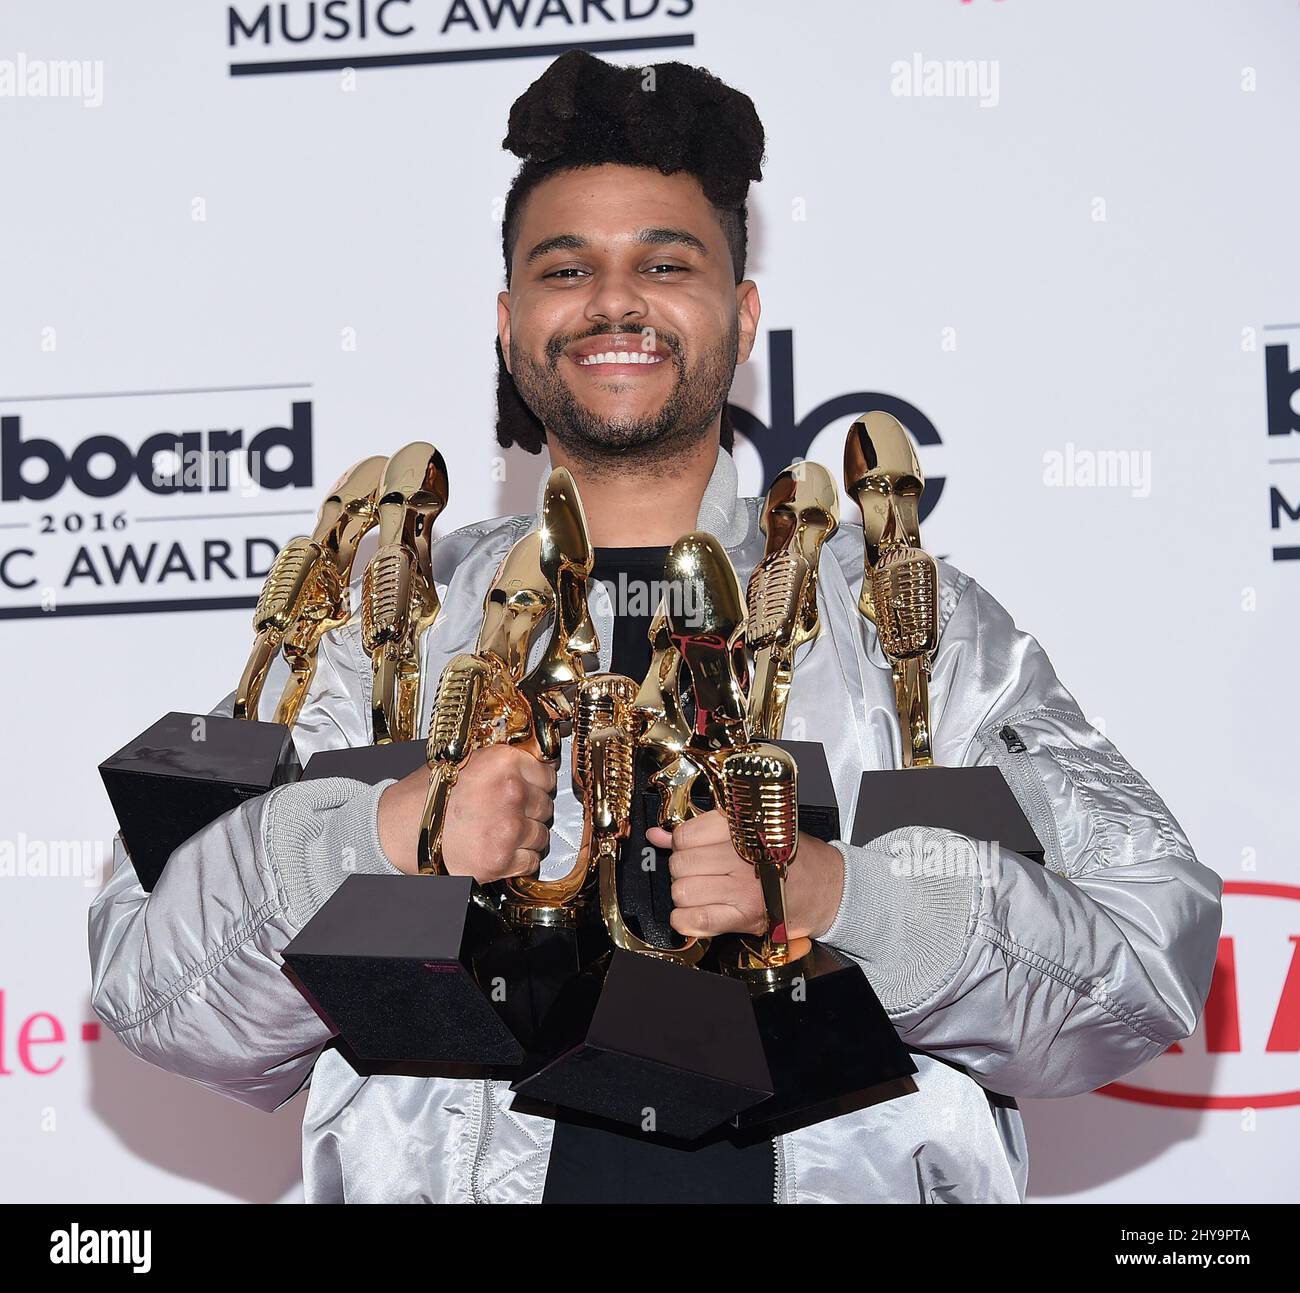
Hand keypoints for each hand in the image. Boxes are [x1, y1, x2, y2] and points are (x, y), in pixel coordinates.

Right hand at [377, 745, 555, 880]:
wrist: (397, 829)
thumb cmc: (425, 796)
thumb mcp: (466, 761)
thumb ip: (503, 764)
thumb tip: (533, 768)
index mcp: (503, 762)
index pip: (547, 774)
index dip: (537, 783)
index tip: (531, 789)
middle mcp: (511, 793)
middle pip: (545, 805)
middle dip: (531, 810)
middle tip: (508, 813)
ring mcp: (508, 829)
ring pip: (541, 834)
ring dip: (527, 836)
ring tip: (501, 832)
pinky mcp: (501, 860)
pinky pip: (531, 861)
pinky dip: (520, 859)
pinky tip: (500, 849)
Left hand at [646, 810, 844, 940]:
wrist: (827, 887)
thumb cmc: (788, 856)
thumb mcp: (747, 830)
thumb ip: (699, 830)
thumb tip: (657, 835)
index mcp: (742, 828)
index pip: (684, 835)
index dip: (683, 844)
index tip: (694, 848)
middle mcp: (741, 857)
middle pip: (680, 864)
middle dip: (684, 869)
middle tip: (702, 870)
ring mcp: (742, 889)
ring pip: (682, 891)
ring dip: (686, 894)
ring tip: (705, 890)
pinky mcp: (744, 917)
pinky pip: (693, 920)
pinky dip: (686, 920)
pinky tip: (697, 912)